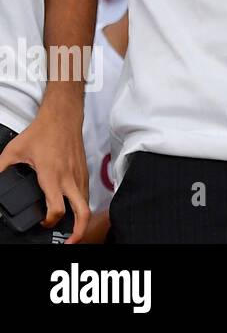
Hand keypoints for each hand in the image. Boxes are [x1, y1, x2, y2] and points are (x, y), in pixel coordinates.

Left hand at [0, 100, 89, 242]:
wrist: (63, 117)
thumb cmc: (43, 132)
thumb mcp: (13, 152)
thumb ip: (1, 169)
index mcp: (52, 176)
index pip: (57, 209)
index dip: (50, 222)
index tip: (42, 224)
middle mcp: (69, 178)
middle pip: (82, 212)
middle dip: (78, 231)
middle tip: (70, 242)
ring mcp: (79, 175)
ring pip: (86, 204)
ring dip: (81, 219)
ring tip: (72, 230)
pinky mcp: (84, 171)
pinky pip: (86, 193)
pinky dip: (82, 205)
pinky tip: (73, 207)